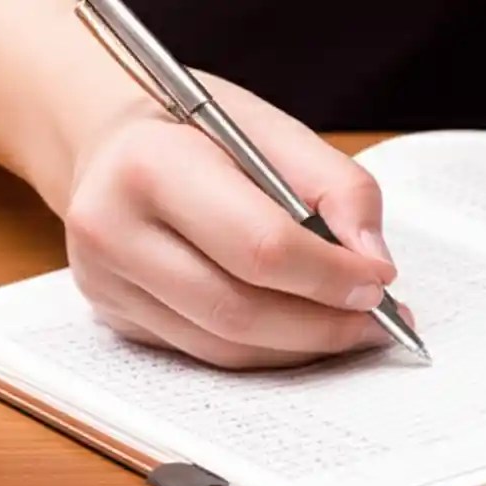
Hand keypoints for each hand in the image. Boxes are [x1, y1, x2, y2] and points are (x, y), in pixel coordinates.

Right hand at [62, 73, 404, 368]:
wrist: (113, 140)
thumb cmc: (196, 131)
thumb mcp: (273, 131)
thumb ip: (338, 188)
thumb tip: (373, 263)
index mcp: (151, 166)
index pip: (259, 246)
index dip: (330, 274)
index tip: (380, 280)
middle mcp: (111, 230)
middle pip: (239, 310)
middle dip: (323, 325)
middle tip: (379, 321)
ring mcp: (105, 283)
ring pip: (223, 347)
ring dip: (301, 347)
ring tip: (353, 328)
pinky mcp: (115, 319)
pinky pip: (205, 354)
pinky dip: (266, 350)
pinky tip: (303, 330)